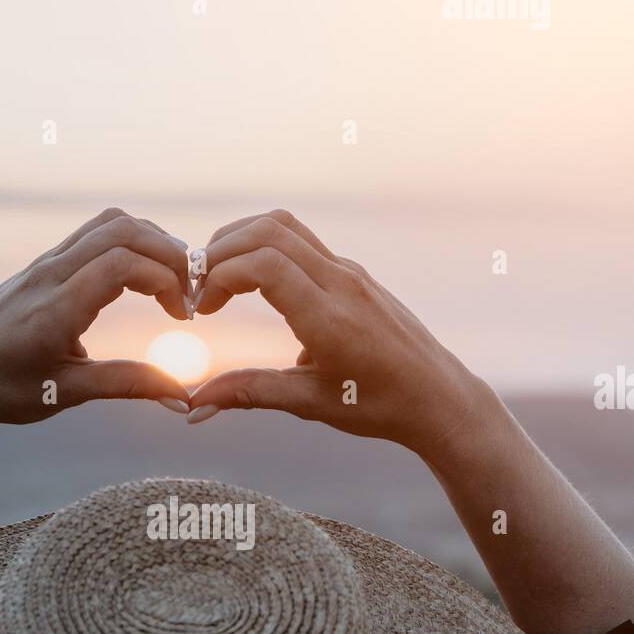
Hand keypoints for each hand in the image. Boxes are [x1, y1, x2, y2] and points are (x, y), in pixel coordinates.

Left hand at [0, 209, 192, 435]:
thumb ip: (127, 385)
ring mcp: (43, 264)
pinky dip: (128, 244)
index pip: (122, 264)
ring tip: (170, 283)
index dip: (165, 281)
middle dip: (168, 254)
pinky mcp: (41, 265)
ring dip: (149, 242)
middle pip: (122, 230)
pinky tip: (139, 280)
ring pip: (108, 224)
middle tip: (188, 293)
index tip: (183, 315)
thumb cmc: (1, 391)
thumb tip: (182, 396)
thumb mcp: (67, 393)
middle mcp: (48, 274)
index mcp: (55, 308)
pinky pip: (92, 234)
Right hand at [187, 209, 484, 456]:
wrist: (438, 397)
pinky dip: (265, 249)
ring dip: (242, 241)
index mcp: (330, 317)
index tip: (203, 309)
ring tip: (219, 280)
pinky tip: (253, 287)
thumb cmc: (380, 406)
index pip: (264, 264)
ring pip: (285, 226)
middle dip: (221, 251)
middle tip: (199, 288)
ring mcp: (350, 273)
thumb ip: (250, 393)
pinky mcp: (353, 274)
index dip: (220, 277)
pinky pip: (302, 242)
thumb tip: (196, 405)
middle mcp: (341, 283)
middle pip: (268, 230)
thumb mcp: (310, 403)